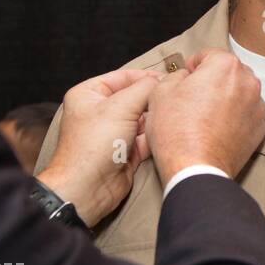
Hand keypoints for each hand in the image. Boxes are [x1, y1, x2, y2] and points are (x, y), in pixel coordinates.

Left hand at [38, 68, 161, 227]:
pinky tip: (170, 130)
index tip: (170, 78)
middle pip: (135, 97)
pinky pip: (146, 137)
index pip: (123, 76)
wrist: (88, 187)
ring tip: (176, 113)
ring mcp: (114, 132)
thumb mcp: (120, 107)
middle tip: (176, 96)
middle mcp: (100, 112)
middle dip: (154, 99)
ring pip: (143, 118)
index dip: (147, 77)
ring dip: (157, 117)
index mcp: (89, 94)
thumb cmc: (93, 144)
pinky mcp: (126, 150)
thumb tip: (163, 80)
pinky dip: (156, 134)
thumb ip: (145, 88)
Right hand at [144, 48, 264, 183]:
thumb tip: (185, 77)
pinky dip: (234, 116)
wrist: (196, 168)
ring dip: (225, 98)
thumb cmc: (177, 131)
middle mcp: (248, 82)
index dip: (193, 64)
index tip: (186, 76)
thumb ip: (176, 75)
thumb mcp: (161, 91)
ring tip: (204, 115)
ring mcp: (257, 106)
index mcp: (226, 66)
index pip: (209, 54)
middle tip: (193, 97)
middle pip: (228, 72)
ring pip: (239, 93)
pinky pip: (245, 114)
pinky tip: (216, 128)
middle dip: (212, 80)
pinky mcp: (259, 128)